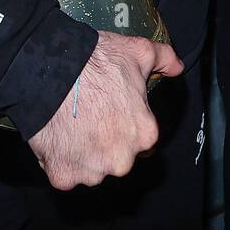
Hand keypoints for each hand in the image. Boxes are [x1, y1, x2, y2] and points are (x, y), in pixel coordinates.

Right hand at [27, 31, 183, 190]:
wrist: (52, 72)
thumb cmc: (97, 62)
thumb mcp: (139, 51)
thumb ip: (164, 59)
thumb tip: (177, 67)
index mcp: (144, 134)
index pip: (141, 138)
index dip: (125, 123)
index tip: (112, 111)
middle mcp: (123, 160)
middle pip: (117, 157)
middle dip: (106, 142)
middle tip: (91, 116)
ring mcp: (93, 172)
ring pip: (91, 168)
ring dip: (84, 154)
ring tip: (72, 125)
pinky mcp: (64, 177)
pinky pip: (65, 174)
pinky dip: (60, 160)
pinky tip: (57, 136)